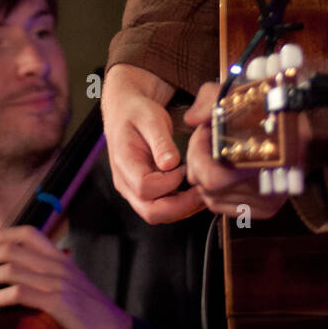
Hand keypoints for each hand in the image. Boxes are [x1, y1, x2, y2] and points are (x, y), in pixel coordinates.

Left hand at [0, 224, 132, 328]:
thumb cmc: (91, 314)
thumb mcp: (70, 288)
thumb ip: (47, 279)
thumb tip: (16, 284)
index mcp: (61, 258)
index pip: (28, 233)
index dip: (1, 236)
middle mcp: (58, 264)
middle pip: (10, 250)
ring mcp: (57, 282)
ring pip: (9, 269)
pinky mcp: (56, 301)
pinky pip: (17, 293)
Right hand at [101, 63, 206, 224]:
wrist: (126, 113)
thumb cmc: (137, 113)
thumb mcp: (151, 118)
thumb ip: (160, 141)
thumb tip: (170, 164)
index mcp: (124, 162)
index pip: (144, 187)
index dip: (169, 182)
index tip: (184, 167)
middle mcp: (125, 183)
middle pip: (151, 212)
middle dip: (181, 206)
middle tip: (203, 191)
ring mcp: (133, 191)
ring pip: (158, 215)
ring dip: (183, 208)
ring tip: (203, 192)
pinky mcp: (144, 193)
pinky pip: (162, 208)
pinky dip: (181, 205)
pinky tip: (196, 192)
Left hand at [183, 82, 306, 219]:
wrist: (296, 122)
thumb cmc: (263, 107)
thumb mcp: (236, 93)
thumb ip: (209, 100)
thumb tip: (192, 120)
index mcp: (269, 157)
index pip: (213, 177)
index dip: (198, 153)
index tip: (205, 131)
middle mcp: (271, 187)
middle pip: (209, 187)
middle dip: (198, 161)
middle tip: (206, 141)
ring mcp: (269, 202)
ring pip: (212, 199)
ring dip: (205, 175)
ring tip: (216, 151)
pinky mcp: (265, 209)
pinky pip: (222, 207)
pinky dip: (214, 190)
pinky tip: (223, 169)